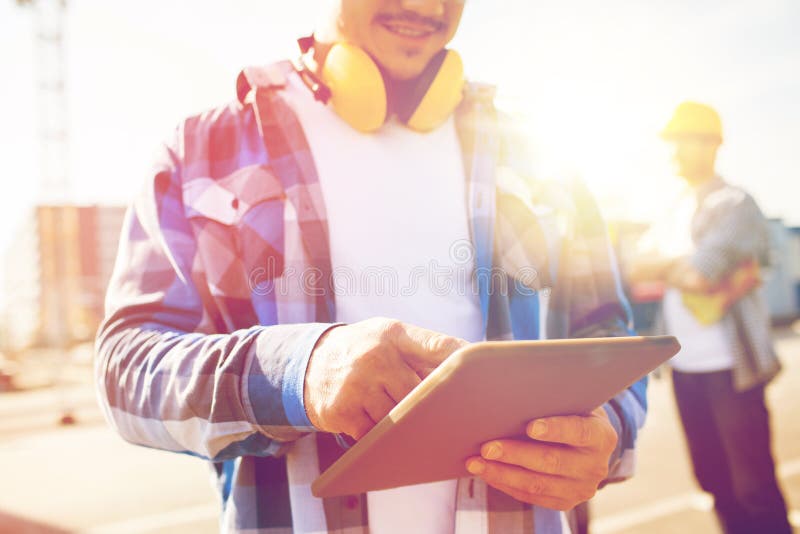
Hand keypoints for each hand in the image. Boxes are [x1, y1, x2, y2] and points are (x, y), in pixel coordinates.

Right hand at [304, 317, 465, 438]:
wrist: (309, 363)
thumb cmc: (364, 350)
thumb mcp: (387, 336)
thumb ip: (421, 349)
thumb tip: (467, 370)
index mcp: (392, 334)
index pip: (439, 346)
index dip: (464, 362)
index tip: (486, 374)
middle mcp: (375, 356)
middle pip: (422, 393)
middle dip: (435, 406)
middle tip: (452, 418)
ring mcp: (356, 385)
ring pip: (399, 418)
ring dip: (407, 424)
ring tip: (413, 424)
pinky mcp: (341, 412)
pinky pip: (375, 434)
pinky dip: (383, 437)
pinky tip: (385, 432)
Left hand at [465, 407, 617, 510]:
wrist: (587, 443)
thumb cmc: (570, 412)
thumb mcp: (571, 401)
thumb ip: (550, 397)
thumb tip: (508, 388)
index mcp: (601, 435)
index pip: (578, 431)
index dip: (555, 429)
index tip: (530, 426)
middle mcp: (595, 466)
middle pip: (551, 461)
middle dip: (515, 454)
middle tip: (487, 447)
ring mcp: (581, 488)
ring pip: (537, 483)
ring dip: (502, 473)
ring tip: (475, 463)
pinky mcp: (564, 502)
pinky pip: (530, 496)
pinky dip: (505, 484)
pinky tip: (486, 473)